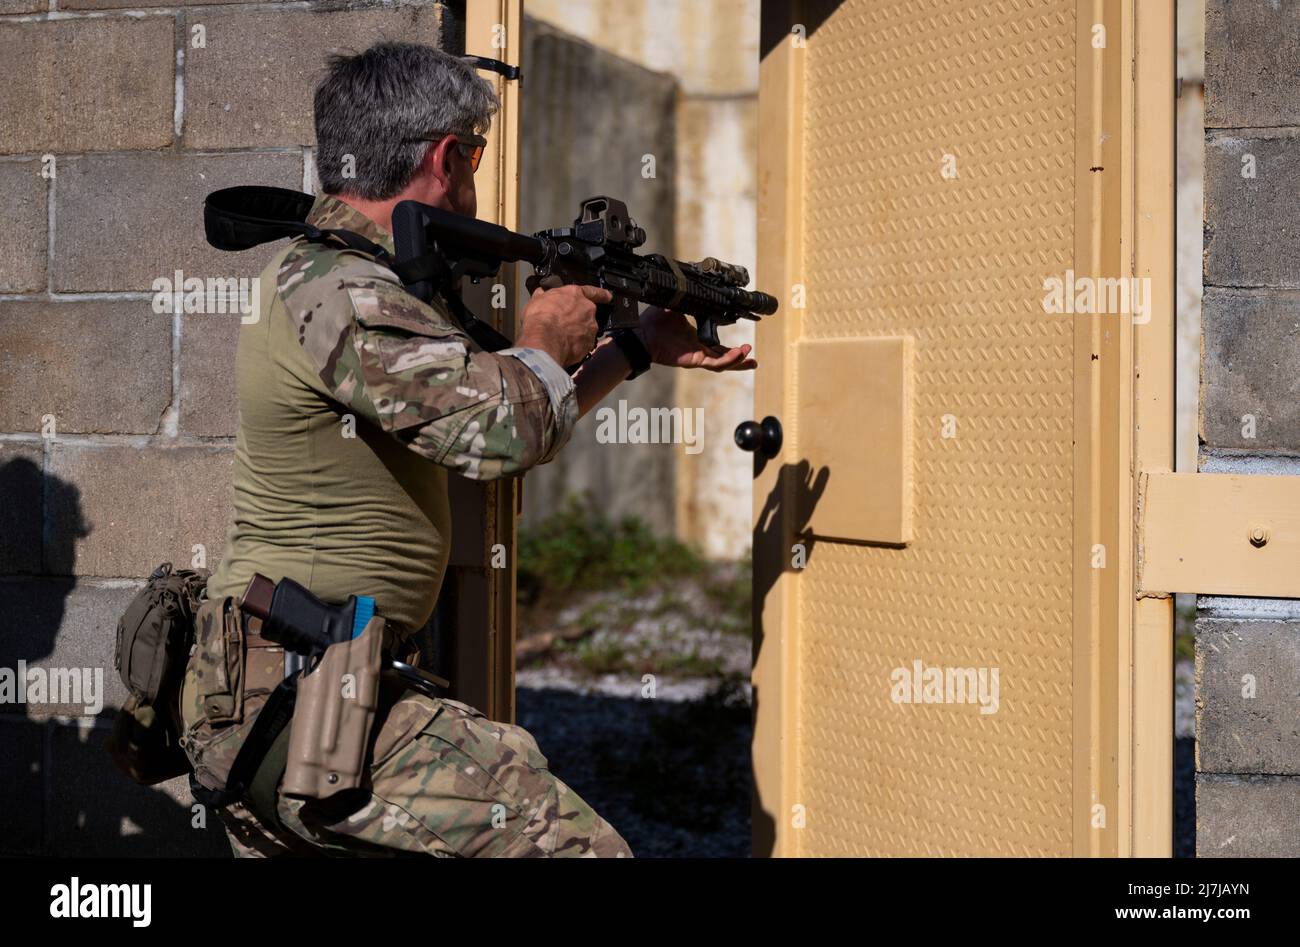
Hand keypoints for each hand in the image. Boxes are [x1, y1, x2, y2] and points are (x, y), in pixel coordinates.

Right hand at [517, 283, 611, 367]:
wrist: (544, 340)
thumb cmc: (540, 318)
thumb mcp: (537, 299)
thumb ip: (544, 295)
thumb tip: (542, 293)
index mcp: (575, 295)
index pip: (592, 291)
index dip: (600, 294)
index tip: (607, 296)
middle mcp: (587, 310)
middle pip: (587, 313)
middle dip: (577, 318)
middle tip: (563, 324)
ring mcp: (590, 328)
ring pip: (586, 329)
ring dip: (577, 332)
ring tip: (561, 337)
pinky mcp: (588, 345)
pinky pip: (583, 344)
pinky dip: (576, 346)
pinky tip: (564, 347)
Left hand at [635, 306, 756, 371]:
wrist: (642, 334)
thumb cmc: (654, 321)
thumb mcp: (677, 305)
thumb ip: (690, 298)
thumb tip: (698, 284)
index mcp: (696, 337)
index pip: (717, 345)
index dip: (730, 347)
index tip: (743, 343)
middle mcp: (699, 348)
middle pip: (724, 357)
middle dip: (739, 358)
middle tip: (752, 357)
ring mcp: (697, 354)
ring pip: (722, 363)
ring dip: (737, 360)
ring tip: (749, 356)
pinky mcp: (694, 359)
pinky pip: (714, 363)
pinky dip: (728, 360)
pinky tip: (738, 354)